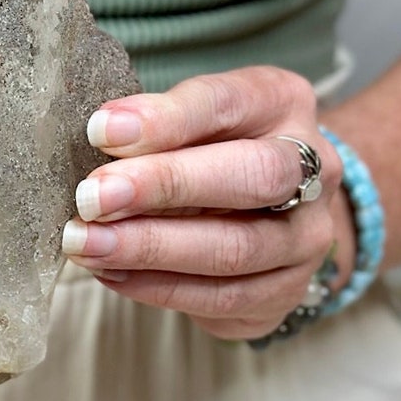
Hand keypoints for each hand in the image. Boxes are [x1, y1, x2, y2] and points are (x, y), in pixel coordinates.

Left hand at [63, 66, 345, 340]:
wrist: (271, 209)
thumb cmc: (210, 149)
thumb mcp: (186, 117)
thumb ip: (153, 126)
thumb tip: (101, 139)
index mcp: (281, 103)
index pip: (228, 102)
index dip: (165, 119)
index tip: (102, 131)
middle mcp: (313, 169)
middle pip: (251, 176)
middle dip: (163, 185)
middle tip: (92, 197)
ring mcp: (306, 236)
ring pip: (235, 248)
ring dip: (149, 248)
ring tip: (87, 244)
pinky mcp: (286, 291)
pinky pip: (223, 298)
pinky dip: (158, 287)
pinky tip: (111, 273)